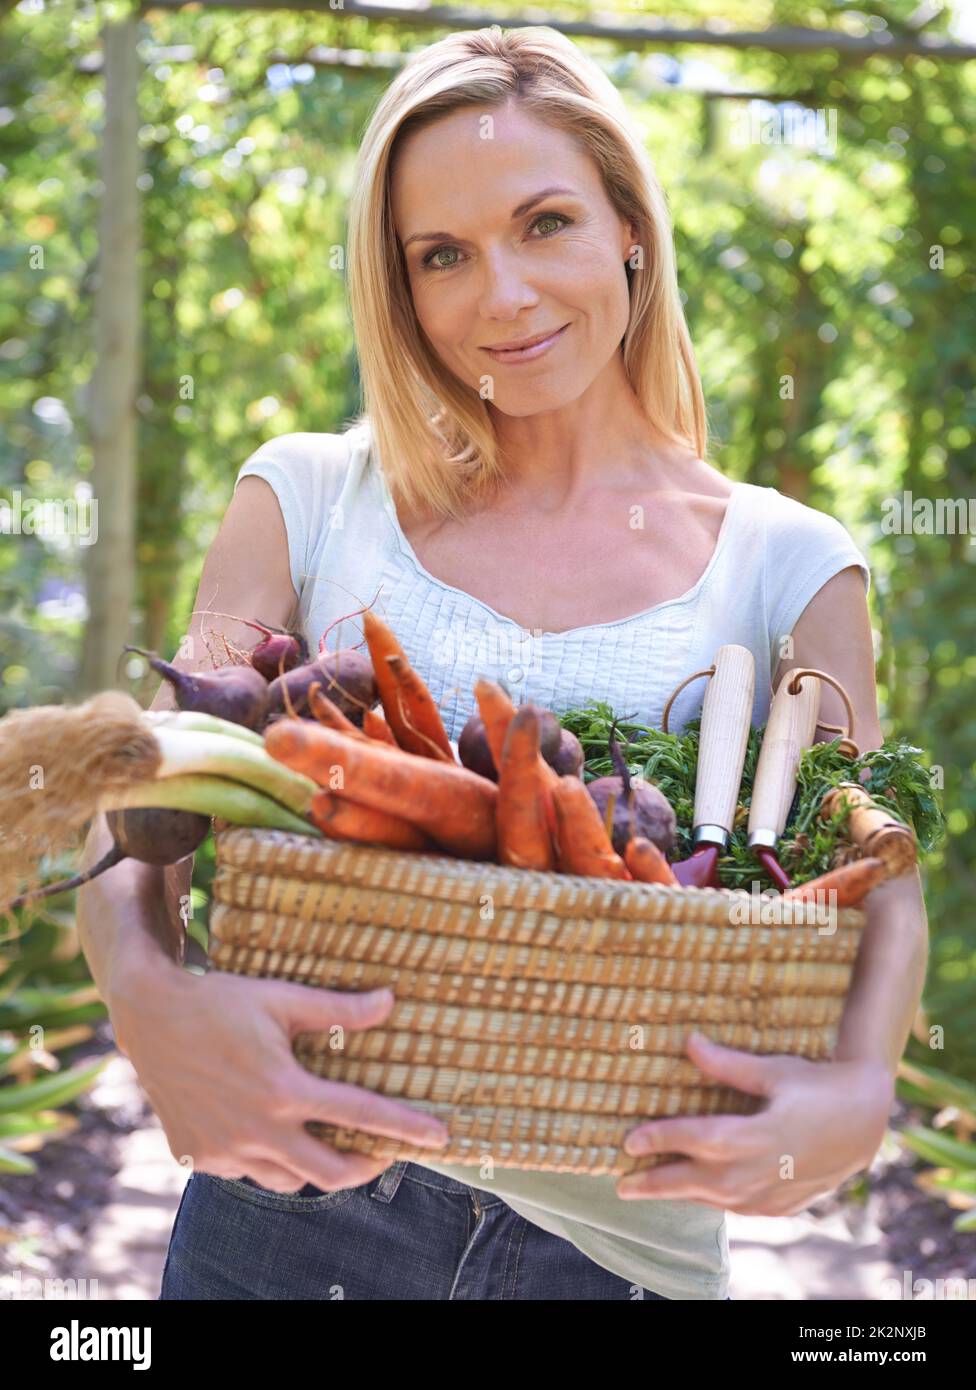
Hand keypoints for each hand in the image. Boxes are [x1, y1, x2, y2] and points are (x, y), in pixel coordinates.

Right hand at [111, 961, 449, 1193]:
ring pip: (287, 1181)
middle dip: (366, 1166)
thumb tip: (391, 1002)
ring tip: (323, 1140)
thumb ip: (338, 1009)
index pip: (361, 1115)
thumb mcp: (282, 998)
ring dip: (312, 1166)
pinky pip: (246, 1172)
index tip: (439, 1137)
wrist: (147, 1017)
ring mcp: (226, 1150)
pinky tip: (267, 1133)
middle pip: (331, 1172)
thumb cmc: (219, 1001)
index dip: (405, 1127)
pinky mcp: (199, 1157)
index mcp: (284, 1090)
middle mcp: (258, 1129)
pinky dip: (265, 1160)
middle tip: (382, 1152)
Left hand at [616, 1033, 894, 1214]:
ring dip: (678, 1195)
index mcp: (758, 1136)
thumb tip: (688, 1042)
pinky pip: (736, 1208)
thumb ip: (728, 1064)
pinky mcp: (782, 1205)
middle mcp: (761, 1172)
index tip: (629, 1140)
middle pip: (697, 1183)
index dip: (661, 1140)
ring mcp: (772, 1194)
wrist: (868, 1121)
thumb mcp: (774, 1070)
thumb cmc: (820, 1085)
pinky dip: (710, 1202)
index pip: (697, 1140)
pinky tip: (693, 1194)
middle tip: (621, 1185)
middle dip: (656, 1183)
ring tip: (644, 1190)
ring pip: (715, 1200)